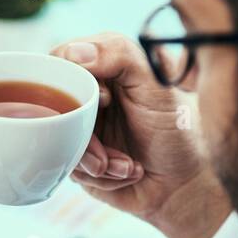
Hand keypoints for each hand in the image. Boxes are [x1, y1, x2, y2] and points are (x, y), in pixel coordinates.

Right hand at [52, 33, 230, 237]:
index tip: (105, 100)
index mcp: (108, 64)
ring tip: (127, 165)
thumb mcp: (157, 86)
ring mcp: (82, 125)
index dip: (76, 81)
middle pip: (57, 103)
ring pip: (59, 138)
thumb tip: (73, 53)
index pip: (65, 58)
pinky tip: (125, 173)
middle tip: (110, 147)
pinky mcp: (78, 156)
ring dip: (96, 159)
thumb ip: (120, 55)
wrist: (181, 184)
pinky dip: (99, 174)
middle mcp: (91, 92)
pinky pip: (68, 164)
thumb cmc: (177, 130)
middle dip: (86, 134)